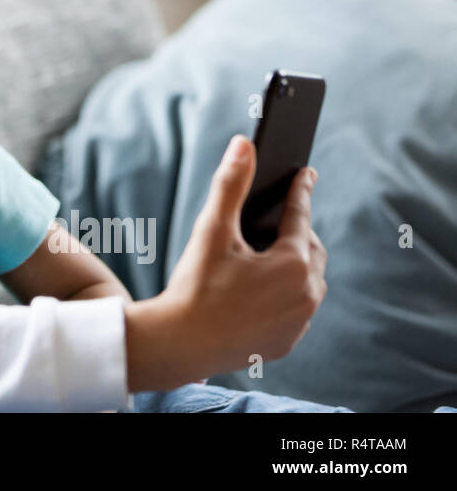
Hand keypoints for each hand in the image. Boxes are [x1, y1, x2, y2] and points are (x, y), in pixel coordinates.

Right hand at [125, 135, 326, 391]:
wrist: (180, 345)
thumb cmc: (194, 287)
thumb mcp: (212, 230)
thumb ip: (230, 185)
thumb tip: (244, 144)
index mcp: (293, 263)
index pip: (300, 215)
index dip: (301, 190)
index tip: (306, 174)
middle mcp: (306, 294)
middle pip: (310, 249)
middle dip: (297, 231)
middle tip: (279, 220)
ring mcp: (299, 321)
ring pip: (308, 280)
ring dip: (295, 264)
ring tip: (270, 254)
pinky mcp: (287, 341)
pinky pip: (297, 309)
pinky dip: (286, 294)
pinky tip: (261, 290)